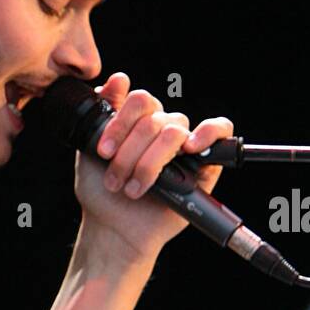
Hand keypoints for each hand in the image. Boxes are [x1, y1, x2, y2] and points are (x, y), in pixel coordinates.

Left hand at [74, 72, 233, 267]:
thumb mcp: (90, 150)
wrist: (113, 231)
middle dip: (129, 151)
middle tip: (113, 179)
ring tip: (133, 188)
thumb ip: (101, 114)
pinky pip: (220, 131)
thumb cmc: (102, 195)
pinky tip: (190, 148)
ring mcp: (183, 146)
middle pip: (153, 119)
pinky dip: (208, 132)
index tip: (102, 151)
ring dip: (148, 162)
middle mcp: (161, 130)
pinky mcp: (204, 164)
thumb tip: (116, 79)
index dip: (120, 123)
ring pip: (174, 132)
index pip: (138, 101)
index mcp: (137, 123)